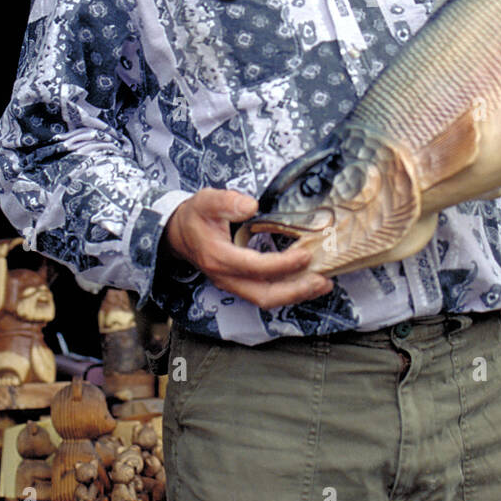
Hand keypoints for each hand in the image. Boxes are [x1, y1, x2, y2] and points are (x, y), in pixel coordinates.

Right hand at [160, 188, 332, 309]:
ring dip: (296, 294)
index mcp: (219, 257)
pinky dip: (289, 292)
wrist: (178, 234)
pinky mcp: (240, 285)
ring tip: (323, 284)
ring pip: (267, 299)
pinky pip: (266, 294)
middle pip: (264, 295)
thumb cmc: (195, 217)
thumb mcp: (206, 201)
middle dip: (295, 290)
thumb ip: (227, 202)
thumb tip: (251, 206)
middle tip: (322, 280)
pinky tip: (308, 283)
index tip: (304, 254)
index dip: (282, 264)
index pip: (255, 267)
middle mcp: (226, 277)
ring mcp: (233, 284)